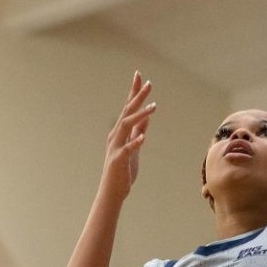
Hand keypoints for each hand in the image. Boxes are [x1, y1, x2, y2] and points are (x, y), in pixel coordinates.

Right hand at [100, 72, 155, 199]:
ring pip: (126, 126)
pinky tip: (143, 137)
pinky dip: (134, 142)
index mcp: (119, 132)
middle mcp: (115, 136)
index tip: (139, 75)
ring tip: (153, 107)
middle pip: (127, 112)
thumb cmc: (123, 169)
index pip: (128, 107)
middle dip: (137, 96)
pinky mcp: (118, 160)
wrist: (112, 191)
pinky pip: (127, 149)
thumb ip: (139, 131)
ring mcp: (115, 147)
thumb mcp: (134, 146)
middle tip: (149, 83)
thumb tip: (148, 115)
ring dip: (139, 115)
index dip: (133, 91)